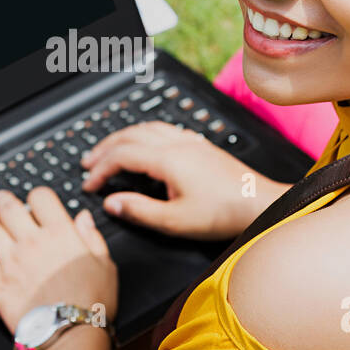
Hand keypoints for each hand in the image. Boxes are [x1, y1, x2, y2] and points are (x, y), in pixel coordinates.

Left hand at [0, 186, 118, 335]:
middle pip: (8, 207)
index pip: (40, 198)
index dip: (36, 196)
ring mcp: (10, 260)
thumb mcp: (105, 265)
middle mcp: (32, 241)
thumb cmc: (92, 303)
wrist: (70, 334)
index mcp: (60, 233)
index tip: (35, 201)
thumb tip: (83, 217)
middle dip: (2, 199)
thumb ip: (92, 237)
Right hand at [80, 120, 287, 240]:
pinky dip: (145, 134)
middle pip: (130, 135)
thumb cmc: (224, 214)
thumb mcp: (175, 221)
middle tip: (89, 162)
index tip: (89, 184)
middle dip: (105, 148)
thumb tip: (111, 203)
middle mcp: (178, 144)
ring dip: (124, 137)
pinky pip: (165, 130)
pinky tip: (147, 145)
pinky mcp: (202, 147)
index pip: (122, 156)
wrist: (260, 203)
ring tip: (110, 150)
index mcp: (168, 160)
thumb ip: (139, 211)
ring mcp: (191, 142)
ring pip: (148, 128)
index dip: (100, 169)